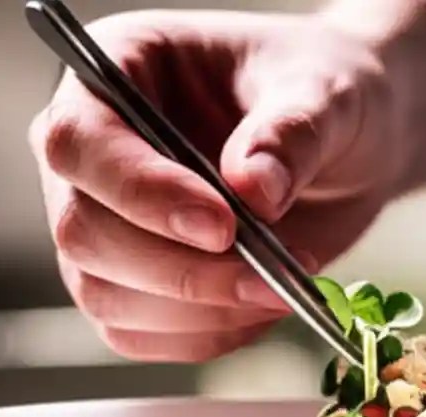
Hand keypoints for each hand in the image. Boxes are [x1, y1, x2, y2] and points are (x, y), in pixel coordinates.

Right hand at [28, 10, 402, 360]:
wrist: (345, 146)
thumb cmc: (320, 92)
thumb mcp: (324, 91)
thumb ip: (291, 132)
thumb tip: (253, 190)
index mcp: (115, 72)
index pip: (80, 142)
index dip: (140, 192)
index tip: (221, 227)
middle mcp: (91, 152)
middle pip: (84, 230)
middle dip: (182, 270)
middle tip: (271, 276)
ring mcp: (102, 223)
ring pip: (106, 294)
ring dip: (199, 311)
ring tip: (281, 290)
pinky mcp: (128, 283)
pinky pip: (139, 334)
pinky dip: (206, 335)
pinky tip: (261, 308)